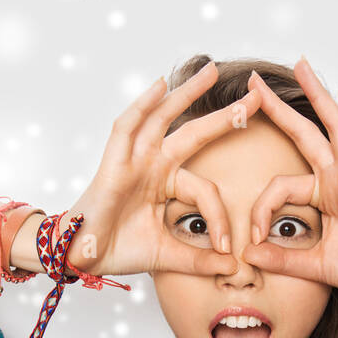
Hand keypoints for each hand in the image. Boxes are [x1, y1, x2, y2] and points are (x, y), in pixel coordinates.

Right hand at [62, 61, 259, 278]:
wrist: (83, 257)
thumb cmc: (119, 249)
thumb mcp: (168, 256)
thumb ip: (198, 260)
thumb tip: (232, 267)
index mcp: (168, 185)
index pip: (207, 191)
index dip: (219, 218)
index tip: (227, 248)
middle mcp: (154, 165)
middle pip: (195, 133)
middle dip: (225, 116)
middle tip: (255, 96)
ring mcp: (135, 159)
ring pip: (164, 118)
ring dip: (187, 94)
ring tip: (211, 71)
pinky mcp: (115, 161)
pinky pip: (127, 127)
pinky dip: (142, 105)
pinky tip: (160, 85)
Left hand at [239, 57, 337, 300]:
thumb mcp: (313, 265)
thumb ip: (282, 259)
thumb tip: (246, 255)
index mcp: (324, 193)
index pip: (280, 184)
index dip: (261, 208)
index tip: (253, 237)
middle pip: (305, 132)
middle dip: (279, 107)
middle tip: (253, 82)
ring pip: (336, 125)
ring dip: (318, 94)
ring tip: (301, 64)